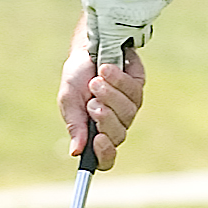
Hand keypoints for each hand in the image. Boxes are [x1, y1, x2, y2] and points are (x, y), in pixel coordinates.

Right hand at [58, 43, 144, 170]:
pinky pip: (133, 91)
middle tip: (93, 102)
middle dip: (105, 118)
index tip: (97, 139)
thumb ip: (75, 125)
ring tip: (96, 81)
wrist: (87, 48)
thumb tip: (75, 151)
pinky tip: (107, 69)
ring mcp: (129, 107)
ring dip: (111, 95)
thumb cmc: (76, 78)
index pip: (105, 158)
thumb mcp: (69, 100)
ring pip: (128, 113)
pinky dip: (118, 80)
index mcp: (95, 132)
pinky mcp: (138, 88)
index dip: (104, 155)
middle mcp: (114, 124)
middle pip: (118, 136)